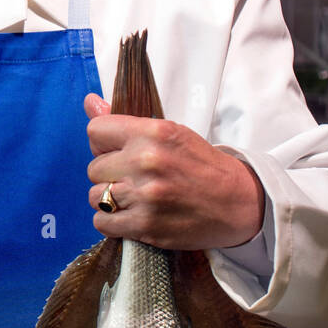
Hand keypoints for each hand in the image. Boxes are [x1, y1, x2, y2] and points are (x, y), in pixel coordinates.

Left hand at [83, 94, 264, 249]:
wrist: (237, 203)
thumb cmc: (202, 166)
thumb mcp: (170, 133)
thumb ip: (126, 122)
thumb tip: (89, 102)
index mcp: (153, 133)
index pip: (95, 131)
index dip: (103, 144)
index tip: (119, 152)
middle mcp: (146, 162)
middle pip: (94, 168)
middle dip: (110, 174)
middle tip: (135, 178)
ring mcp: (145, 196)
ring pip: (96, 196)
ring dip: (110, 200)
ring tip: (134, 198)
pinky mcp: (145, 225)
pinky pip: (102, 222)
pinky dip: (112, 222)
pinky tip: (132, 215)